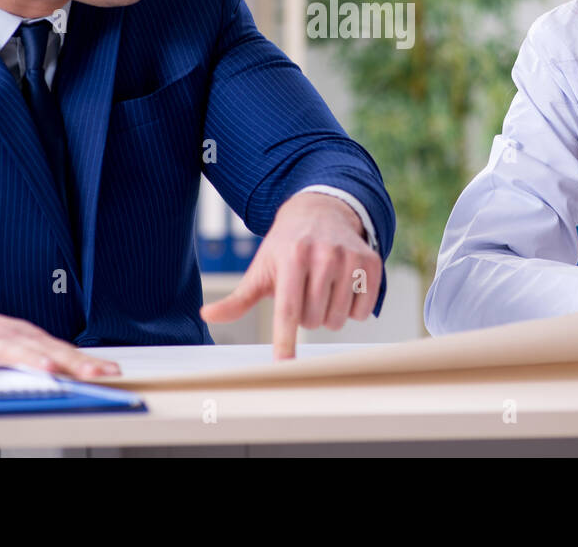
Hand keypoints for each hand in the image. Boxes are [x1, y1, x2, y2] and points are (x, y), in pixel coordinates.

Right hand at [0, 291, 120, 378]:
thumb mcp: (15, 341)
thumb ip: (42, 355)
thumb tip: (78, 370)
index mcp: (26, 335)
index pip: (63, 350)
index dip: (87, 361)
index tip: (111, 371)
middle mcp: (8, 335)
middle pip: (43, 349)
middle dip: (69, 362)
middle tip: (93, 373)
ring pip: (8, 351)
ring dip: (28, 359)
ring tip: (48, 370)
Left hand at [199, 192, 381, 358]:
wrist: (321, 212)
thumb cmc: (286, 247)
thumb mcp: (261, 269)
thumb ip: (238, 298)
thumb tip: (207, 315)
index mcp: (292, 257)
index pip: (288, 309)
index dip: (285, 340)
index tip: (283, 365)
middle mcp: (323, 254)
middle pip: (314, 319)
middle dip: (306, 316)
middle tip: (304, 292)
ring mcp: (349, 257)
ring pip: (338, 319)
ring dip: (328, 315)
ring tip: (322, 290)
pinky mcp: (370, 262)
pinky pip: (363, 311)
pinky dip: (352, 309)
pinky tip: (343, 287)